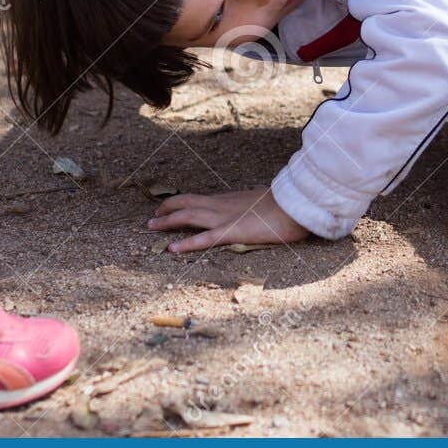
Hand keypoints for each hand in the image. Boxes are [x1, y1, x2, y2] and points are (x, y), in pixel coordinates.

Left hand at [147, 187, 308, 252]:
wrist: (296, 204)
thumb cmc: (286, 205)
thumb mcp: (264, 203)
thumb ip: (253, 206)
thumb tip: (256, 208)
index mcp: (229, 200)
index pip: (198, 198)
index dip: (180, 202)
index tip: (168, 207)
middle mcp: (222, 205)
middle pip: (185, 203)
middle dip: (166, 210)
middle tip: (152, 218)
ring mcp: (224, 218)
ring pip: (187, 216)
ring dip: (167, 221)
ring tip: (151, 227)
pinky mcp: (231, 232)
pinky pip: (203, 238)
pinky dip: (186, 244)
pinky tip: (171, 249)